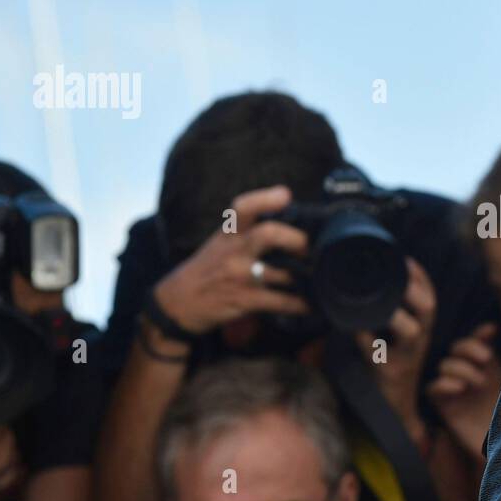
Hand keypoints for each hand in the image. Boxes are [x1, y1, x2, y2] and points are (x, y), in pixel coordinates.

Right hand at [153, 186, 310, 337]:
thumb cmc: (208, 268)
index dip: (265, 198)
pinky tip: (310, 305)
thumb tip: (293, 222)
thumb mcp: (222, 242)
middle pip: (268, 234)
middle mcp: (234, 251)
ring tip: (323, 277)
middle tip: (313, 247)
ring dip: (307, 277)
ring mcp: (239, 276)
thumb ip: (250, 231)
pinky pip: (280, 301)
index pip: (243, 207)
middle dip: (297, 239)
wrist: (178, 302)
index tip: (286, 195)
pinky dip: (300, 304)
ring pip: (282, 272)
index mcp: (229, 233)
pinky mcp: (244, 300)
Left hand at [354, 257, 435, 437]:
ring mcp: (406, 356)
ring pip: (410, 331)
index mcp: (422, 329)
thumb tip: (363, 286)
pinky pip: (376, 352)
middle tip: (394, 273)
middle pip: (428, 308)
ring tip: (376, 301)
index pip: (430, 296)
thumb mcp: (398, 340)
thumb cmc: (391, 365)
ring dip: (393, 313)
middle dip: (413, 287)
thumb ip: (391, 316)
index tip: (404, 258)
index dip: (420, 276)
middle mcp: (419, 340)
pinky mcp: (387, 372)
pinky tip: (349, 327)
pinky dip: (363, 338)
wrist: (396, 407)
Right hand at [425, 321, 500, 460]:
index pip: (478, 341)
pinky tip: (459, 389)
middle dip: (469, 347)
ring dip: (460, 368)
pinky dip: (443, 384)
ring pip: (445, 365)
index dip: (481, 333)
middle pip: (458, 347)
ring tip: (479, 383)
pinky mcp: (444, 407)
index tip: (491, 330)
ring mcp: (456, 390)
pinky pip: (433, 388)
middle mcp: (471, 374)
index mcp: (490, 366)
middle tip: (486, 358)